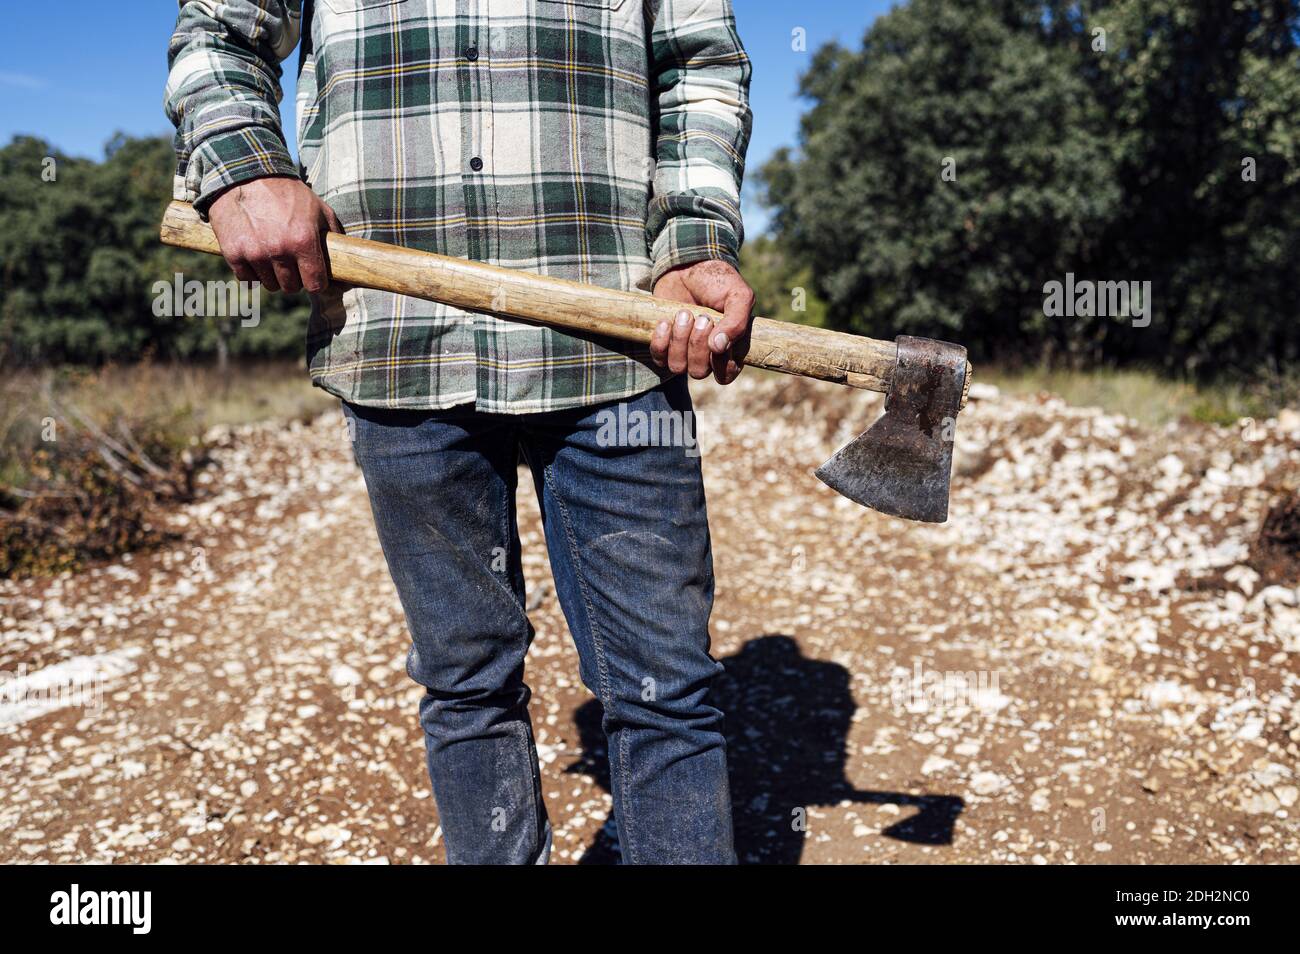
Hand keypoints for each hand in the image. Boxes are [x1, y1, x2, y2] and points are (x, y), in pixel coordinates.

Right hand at [207, 177, 343, 293]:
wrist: (245, 176)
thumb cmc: (287, 193)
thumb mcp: (319, 209)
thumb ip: (333, 237)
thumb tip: (347, 264)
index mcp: (303, 240)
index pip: (315, 284)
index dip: (317, 282)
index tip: (314, 277)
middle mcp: (279, 250)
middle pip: (292, 287)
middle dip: (295, 278)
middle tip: (292, 262)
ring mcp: (255, 254)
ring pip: (270, 285)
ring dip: (273, 275)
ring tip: (273, 254)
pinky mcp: (233, 253)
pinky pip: (248, 278)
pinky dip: (252, 271)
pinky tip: (255, 253)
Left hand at [650, 259, 754, 384]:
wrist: (688, 265)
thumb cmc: (718, 281)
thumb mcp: (738, 296)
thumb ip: (737, 322)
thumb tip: (719, 347)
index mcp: (729, 348)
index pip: (726, 374)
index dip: (721, 364)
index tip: (718, 338)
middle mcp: (706, 354)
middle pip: (699, 371)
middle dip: (698, 345)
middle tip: (701, 316)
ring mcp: (683, 351)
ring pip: (678, 367)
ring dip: (680, 340)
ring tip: (684, 314)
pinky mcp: (663, 344)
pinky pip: (659, 358)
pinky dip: (661, 342)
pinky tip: (666, 321)